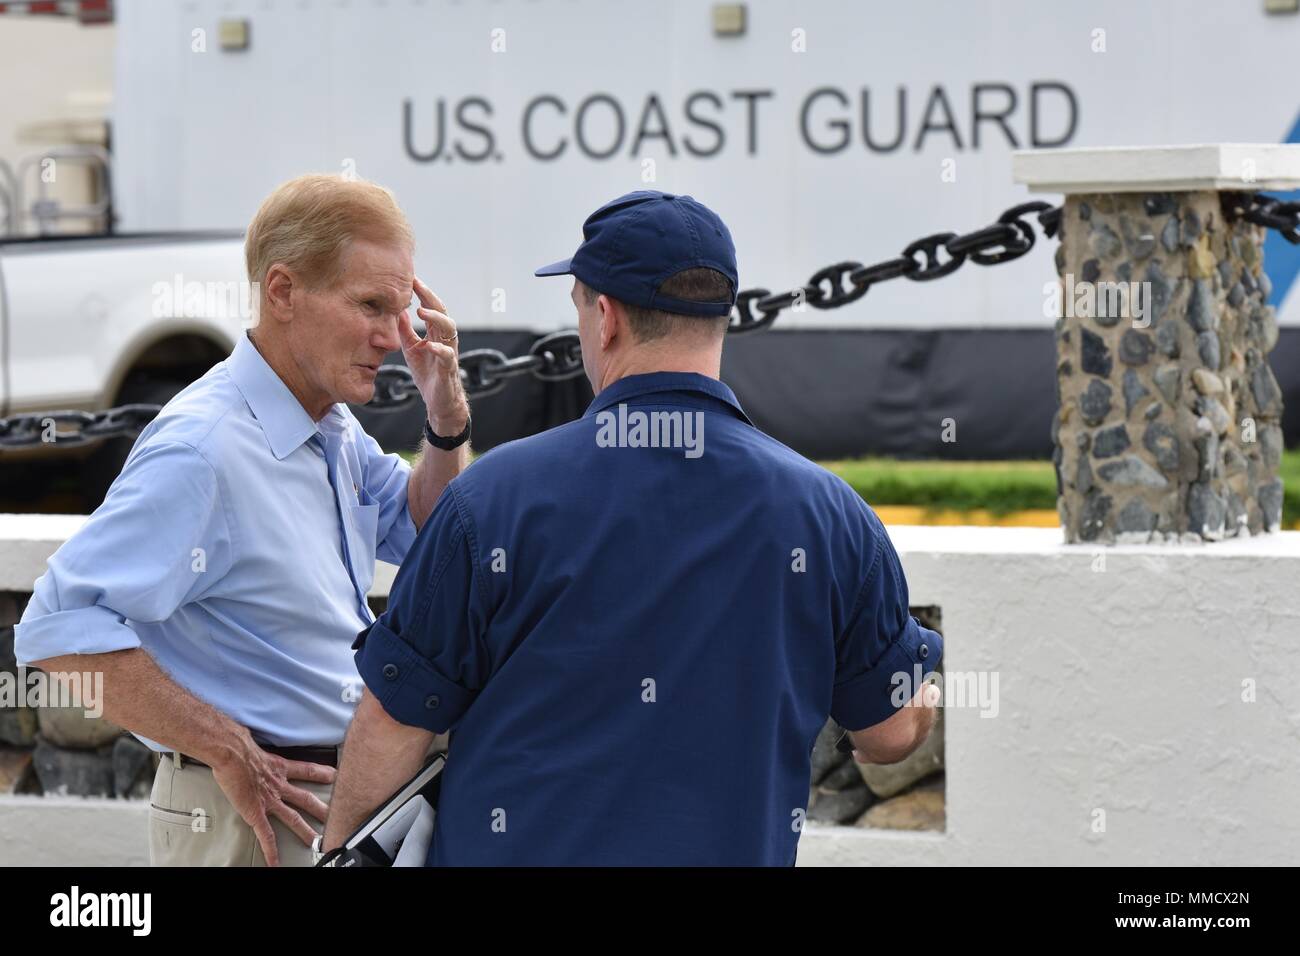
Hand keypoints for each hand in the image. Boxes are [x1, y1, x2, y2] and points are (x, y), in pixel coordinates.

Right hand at [209, 735, 336, 866]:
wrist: (231, 752)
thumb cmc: (237, 747)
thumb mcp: (254, 746)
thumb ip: (257, 750)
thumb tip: (248, 740)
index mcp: (279, 768)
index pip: (307, 770)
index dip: (322, 773)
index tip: (335, 775)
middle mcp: (278, 785)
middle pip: (306, 798)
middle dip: (322, 808)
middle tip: (337, 815)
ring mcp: (269, 800)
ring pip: (293, 818)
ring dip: (305, 831)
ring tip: (317, 843)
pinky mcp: (256, 813)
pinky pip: (266, 835)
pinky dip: (271, 850)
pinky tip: (275, 861)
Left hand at [402, 278, 468, 435]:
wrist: (440, 401)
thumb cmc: (428, 373)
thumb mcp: (412, 348)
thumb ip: (405, 330)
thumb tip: (395, 310)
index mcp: (436, 332)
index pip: (431, 306)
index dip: (422, 292)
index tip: (409, 277)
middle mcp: (445, 339)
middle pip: (442, 311)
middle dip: (430, 296)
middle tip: (416, 284)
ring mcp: (449, 352)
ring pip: (450, 329)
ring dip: (436, 318)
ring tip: (420, 311)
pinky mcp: (448, 369)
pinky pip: (447, 356)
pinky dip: (439, 349)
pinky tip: (429, 344)